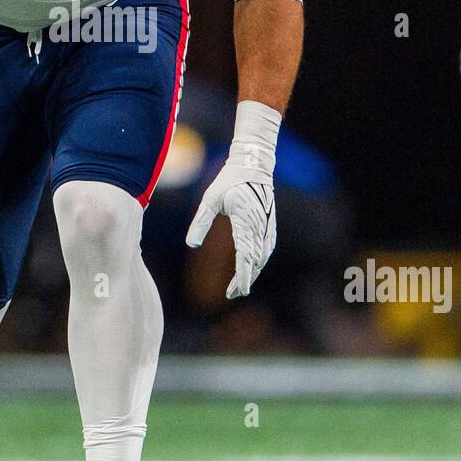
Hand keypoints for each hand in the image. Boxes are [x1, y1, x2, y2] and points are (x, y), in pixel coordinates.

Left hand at [185, 101, 279, 298]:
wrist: (253, 166)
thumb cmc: (229, 181)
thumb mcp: (210, 200)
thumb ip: (200, 222)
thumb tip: (191, 244)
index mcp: (245, 222)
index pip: (245, 256)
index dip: (243, 276)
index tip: (237, 291)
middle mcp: (259, 227)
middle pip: (255, 261)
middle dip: (245, 279)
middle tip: (232, 294)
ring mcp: (267, 226)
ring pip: (262, 256)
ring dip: (253, 272)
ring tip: (240, 286)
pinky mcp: (269, 224)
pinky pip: (266, 248)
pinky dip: (259, 261)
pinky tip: (252, 267)